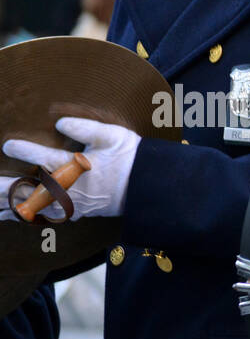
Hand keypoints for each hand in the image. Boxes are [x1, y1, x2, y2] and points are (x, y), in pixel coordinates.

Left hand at [0, 116, 139, 220]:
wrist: (147, 188)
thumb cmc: (129, 159)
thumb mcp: (113, 136)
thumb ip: (86, 128)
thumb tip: (60, 122)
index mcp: (77, 167)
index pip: (46, 158)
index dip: (25, 151)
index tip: (8, 145)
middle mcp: (69, 189)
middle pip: (29, 189)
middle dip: (4, 187)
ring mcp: (69, 203)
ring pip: (32, 206)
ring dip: (8, 204)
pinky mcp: (72, 211)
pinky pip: (41, 216)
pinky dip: (22, 216)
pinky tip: (7, 214)